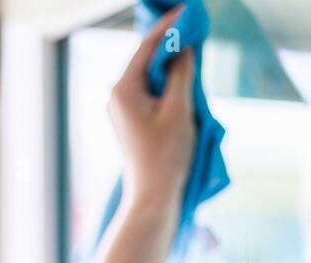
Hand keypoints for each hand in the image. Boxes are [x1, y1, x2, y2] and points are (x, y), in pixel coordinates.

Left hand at [108, 4, 197, 217]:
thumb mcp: (179, 109)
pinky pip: (151, 92)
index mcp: (123, 89)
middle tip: (193, 27)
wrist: (154, 196)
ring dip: (171, 64)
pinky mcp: (132, 120)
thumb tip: (183, 48)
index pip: (146, 46)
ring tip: (192, 50)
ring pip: (150, 76)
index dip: (168, 26)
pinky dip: (168, 83)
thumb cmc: (166, 156)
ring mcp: (122, 109)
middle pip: (146, 59)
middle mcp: (117, 96)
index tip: (187, 11)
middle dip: (170, 43)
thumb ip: (181, 74)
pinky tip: (184, 79)